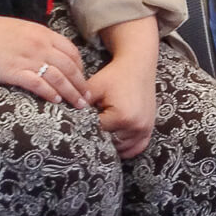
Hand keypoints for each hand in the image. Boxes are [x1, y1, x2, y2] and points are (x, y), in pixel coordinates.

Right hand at [0, 16, 91, 107]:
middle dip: (81, 85)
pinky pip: (38, 84)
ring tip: (78, 105)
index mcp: (43, 33)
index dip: (81, 68)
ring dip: (71, 93)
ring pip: (59, 78)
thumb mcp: (22, 29)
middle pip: (69, 68)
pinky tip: (56, 101)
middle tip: (88, 98)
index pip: (71, 51)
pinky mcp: (14, 71)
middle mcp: (39, 46)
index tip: (83, 79)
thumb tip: (53, 53)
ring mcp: (28, 59)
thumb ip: (39, 40)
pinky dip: (49, 93)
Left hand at [92, 17, 159, 158]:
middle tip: (90, 129)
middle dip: (99, 136)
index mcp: (122, 117)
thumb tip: (65, 118)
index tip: (80, 124)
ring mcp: (145, 129)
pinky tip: (116, 140)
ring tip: (103, 133)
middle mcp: (136, 126)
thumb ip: (80, 103)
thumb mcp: (94, 87)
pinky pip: (137, 147)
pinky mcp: (149, 129)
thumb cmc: (115, 76)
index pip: (97, 133)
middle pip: (110, 142)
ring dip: (112, 143)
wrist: (138, 67)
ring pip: (122, 148)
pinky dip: (127, 147)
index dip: (87, 128)